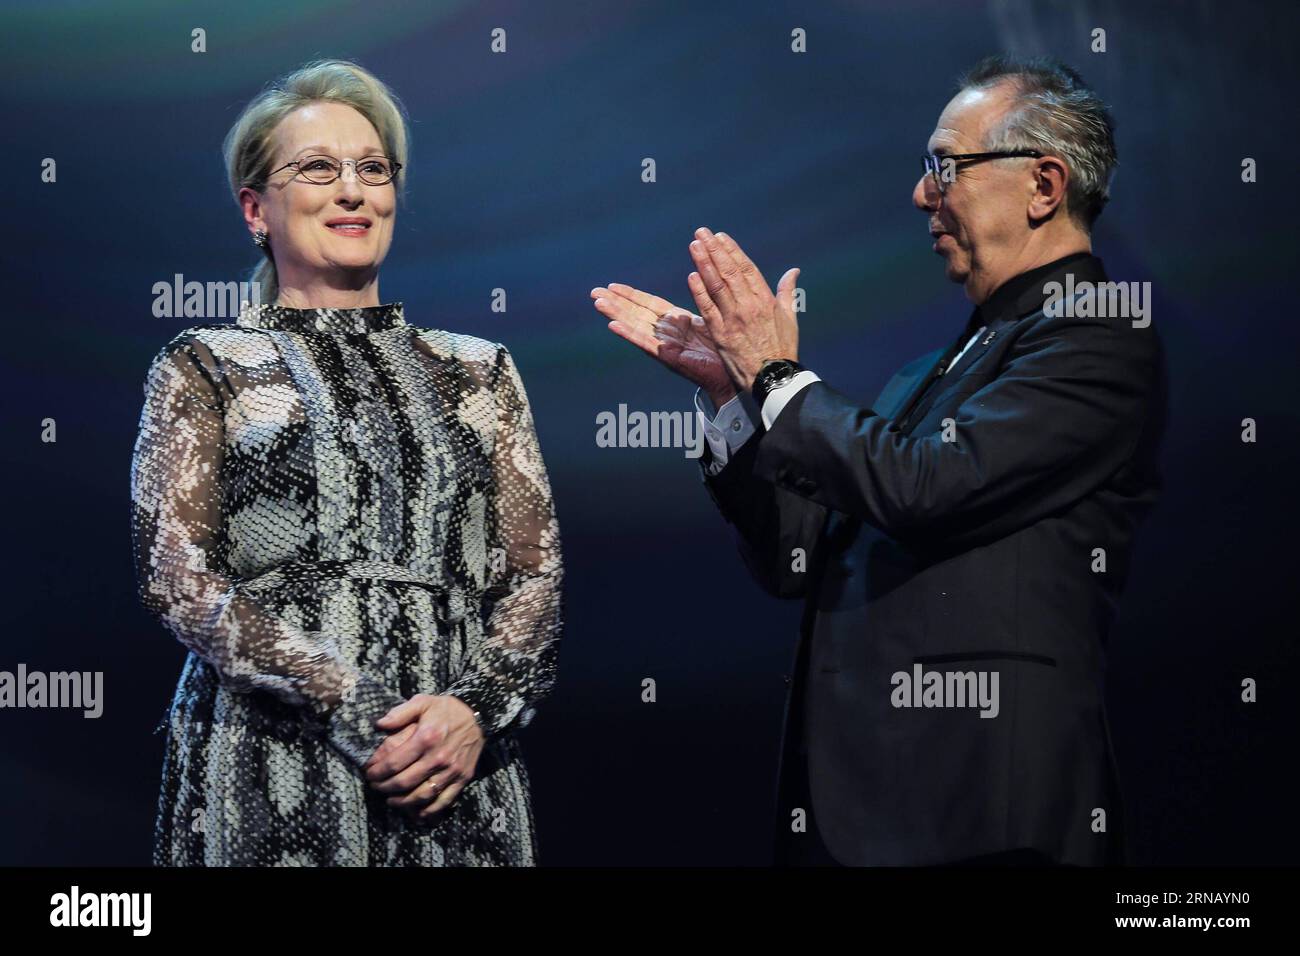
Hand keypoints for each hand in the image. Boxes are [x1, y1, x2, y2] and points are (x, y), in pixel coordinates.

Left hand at [363, 694, 484, 821]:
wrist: (478, 715)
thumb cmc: (446, 709)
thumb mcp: (422, 702)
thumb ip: (399, 713)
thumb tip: (379, 725)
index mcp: (426, 737)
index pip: (394, 762)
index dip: (377, 772)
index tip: (369, 773)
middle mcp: (438, 757)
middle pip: (405, 781)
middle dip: (385, 787)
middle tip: (376, 786)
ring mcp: (452, 770)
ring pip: (422, 795)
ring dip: (403, 801)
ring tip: (391, 799)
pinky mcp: (462, 778)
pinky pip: (444, 800)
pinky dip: (429, 810)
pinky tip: (417, 812)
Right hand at [592, 282, 736, 406]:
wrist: (732, 375)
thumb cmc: (723, 350)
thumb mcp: (707, 321)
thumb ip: (699, 304)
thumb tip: (699, 280)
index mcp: (675, 323)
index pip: (648, 304)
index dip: (631, 295)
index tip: (613, 286)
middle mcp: (665, 334)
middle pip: (635, 314)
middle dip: (615, 302)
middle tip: (594, 291)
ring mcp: (664, 346)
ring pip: (635, 326)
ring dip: (616, 314)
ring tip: (598, 303)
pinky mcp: (668, 357)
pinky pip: (645, 344)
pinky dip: (629, 334)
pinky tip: (613, 326)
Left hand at [686, 226, 799, 391]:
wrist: (774, 378)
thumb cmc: (783, 349)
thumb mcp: (790, 318)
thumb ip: (787, 292)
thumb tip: (793, 271)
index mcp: (766, 300)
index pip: (746, 268)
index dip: (732, 250)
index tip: (721, 236)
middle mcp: (749, 306)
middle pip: (729, 271)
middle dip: (714, 250)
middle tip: (701, 233)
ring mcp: (734, 319)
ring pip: (717, 285)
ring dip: (704, 263)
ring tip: (694, 245)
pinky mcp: (721, 334)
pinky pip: (708, 308)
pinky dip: (699, 291)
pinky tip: (692, 276)